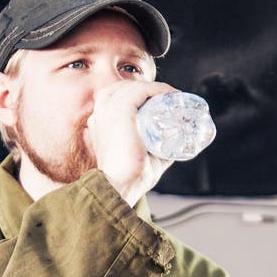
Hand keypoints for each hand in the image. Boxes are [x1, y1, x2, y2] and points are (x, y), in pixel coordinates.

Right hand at [85, 80, 176, 206]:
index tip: (164, 102)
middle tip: (173, 100)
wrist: (119, 188)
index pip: (120, 97)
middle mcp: (101, 113)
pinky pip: (140, 91)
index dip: (142, 94)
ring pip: (135, 88)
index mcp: (100, 121)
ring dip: (157, 89)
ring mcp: (108, 111)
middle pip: (128, 89)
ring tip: (175, 98)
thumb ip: (154, 145)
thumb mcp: (141, 155)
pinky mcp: (119, 112)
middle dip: (150, 90)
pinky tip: (170, 95)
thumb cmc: (130, 178)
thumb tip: (176, 139)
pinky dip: (157, 90)